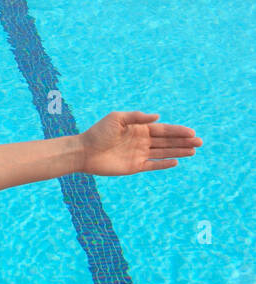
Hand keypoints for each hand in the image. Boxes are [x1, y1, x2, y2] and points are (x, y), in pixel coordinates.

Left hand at [80, 111, 201, 176]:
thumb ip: (136, 117)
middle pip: (167, 141)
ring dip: (178, 151)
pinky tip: (176, 161)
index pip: (162, 130)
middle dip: (183, 141)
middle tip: (200, 142)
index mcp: (138, 129)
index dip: (178, 131)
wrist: (84, 151)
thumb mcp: (116, 119)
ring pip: (163, 152)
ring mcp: (139, 154)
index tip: (192, 132)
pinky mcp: (135, 166)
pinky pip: (153, 165)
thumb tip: (157, 117)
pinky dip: (164, 164)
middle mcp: (141, 141)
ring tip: (194, 151)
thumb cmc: (98, 133)